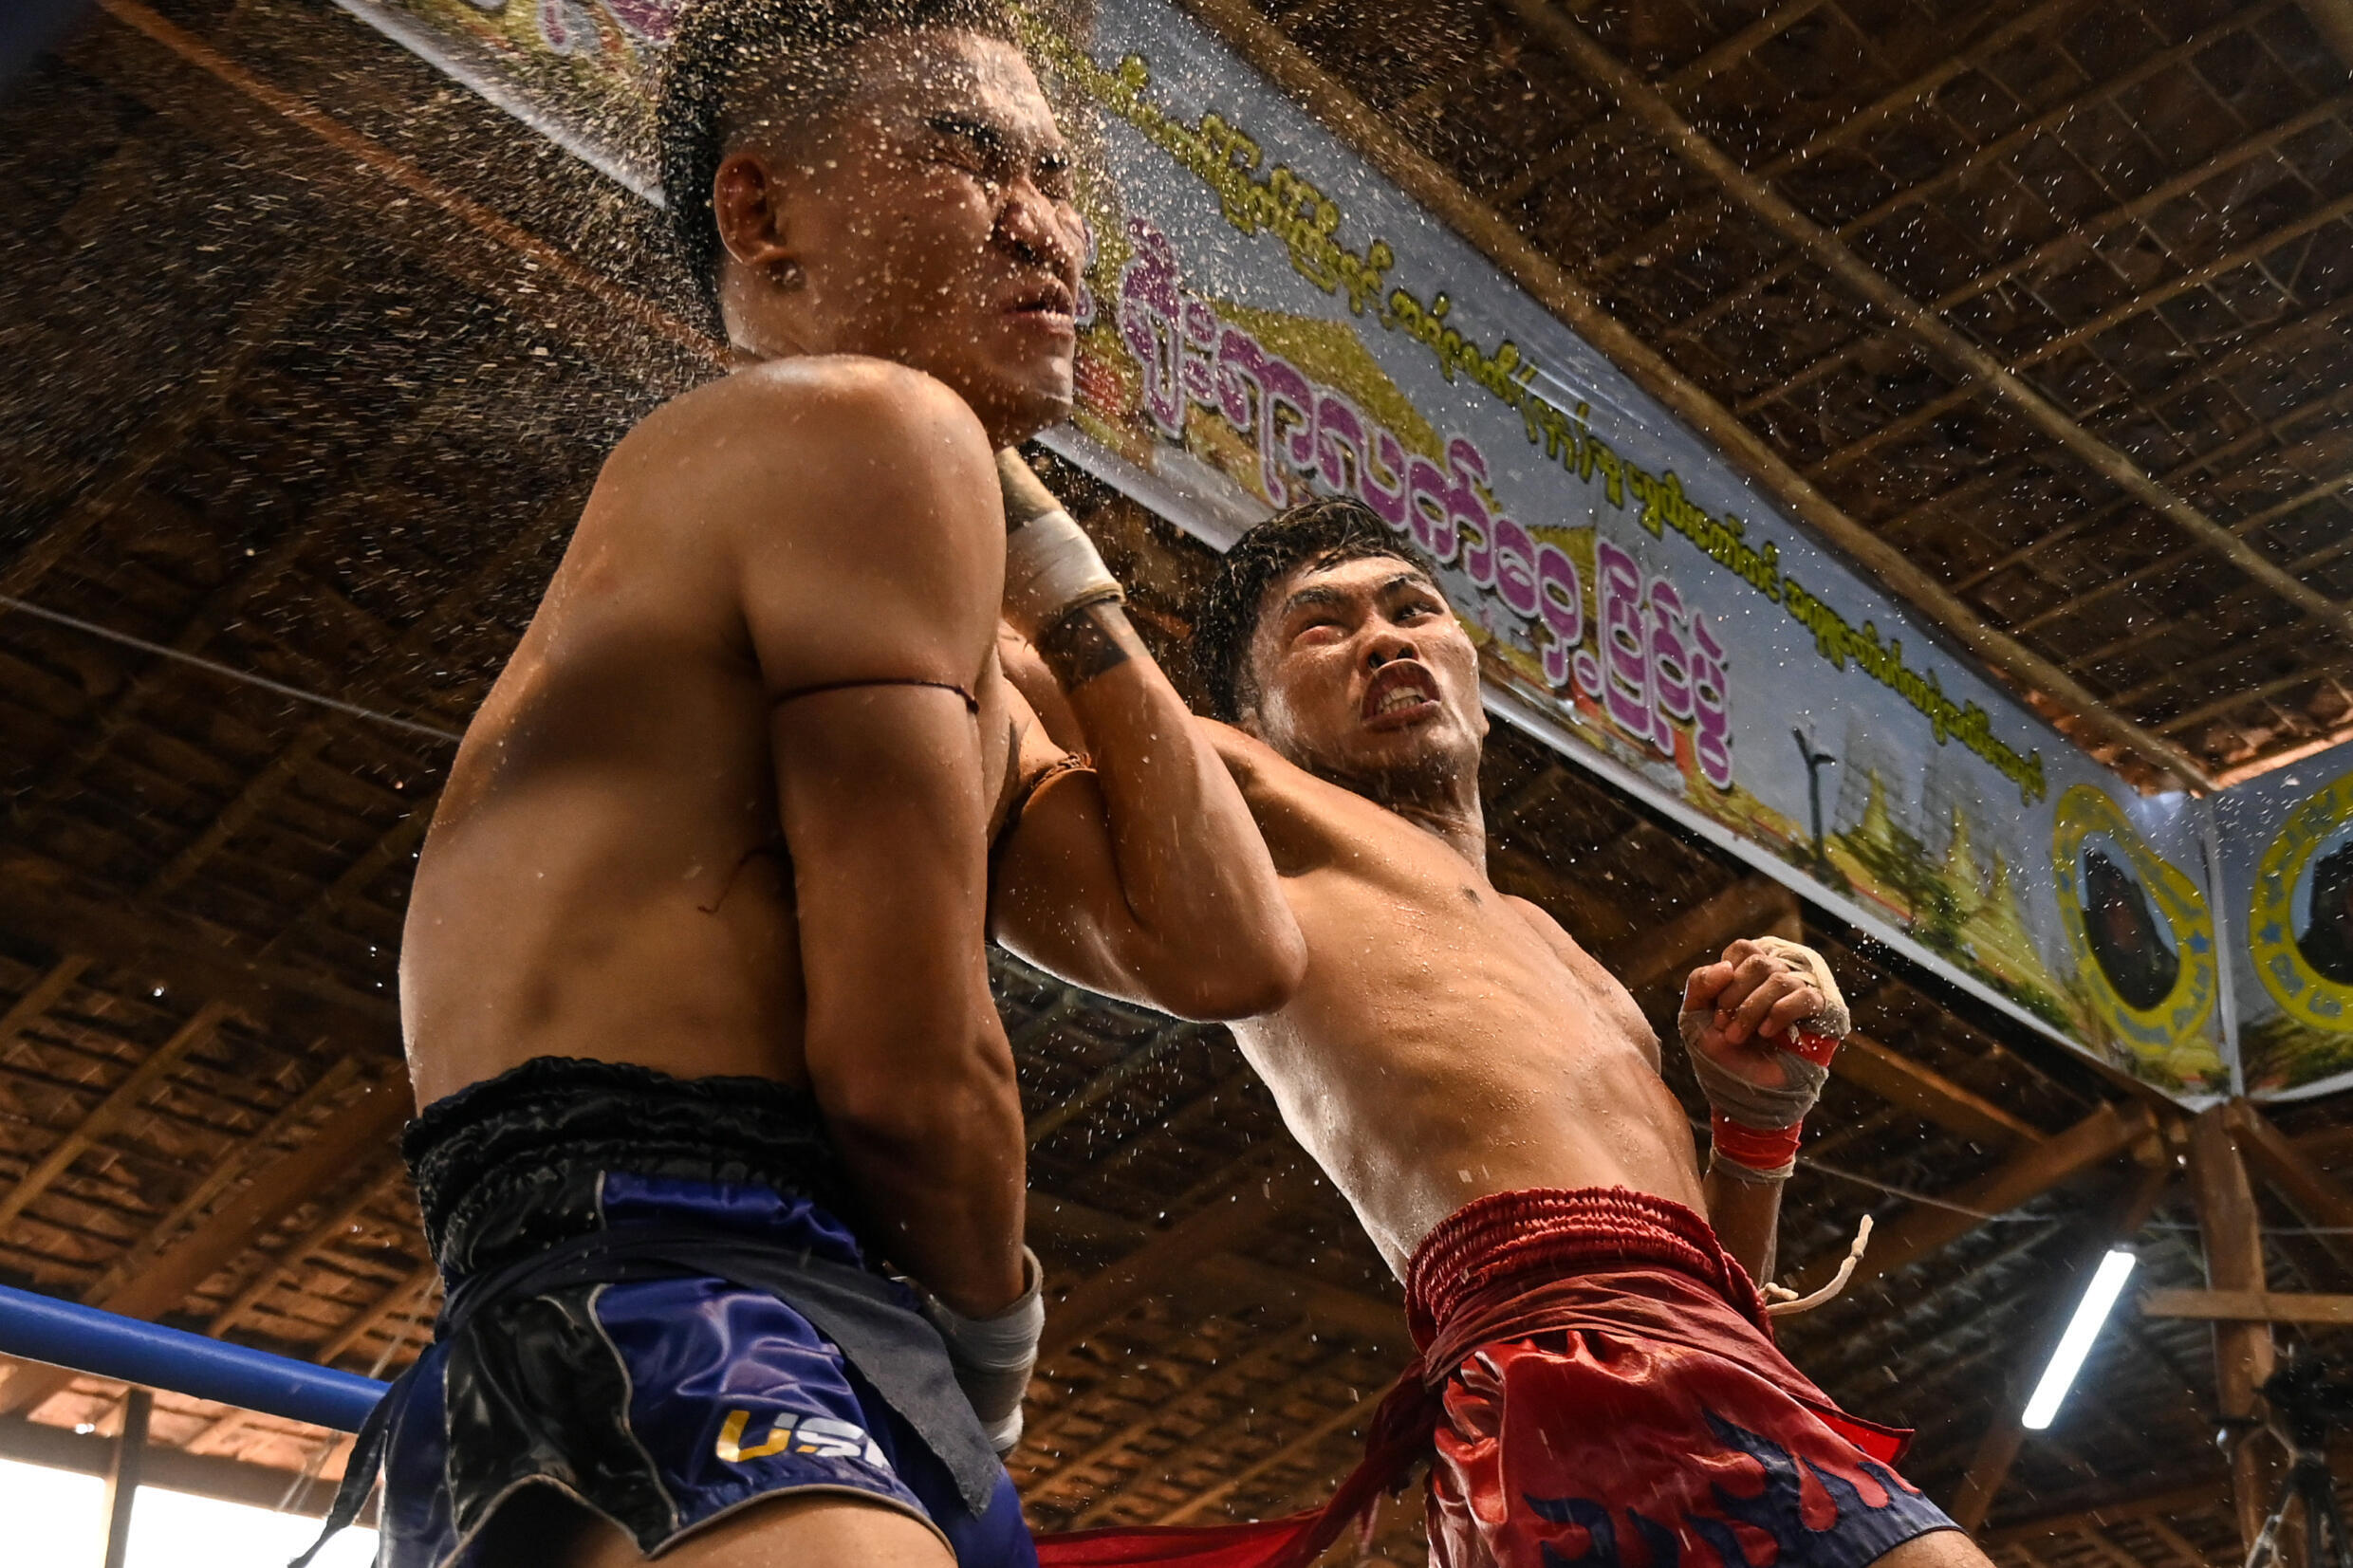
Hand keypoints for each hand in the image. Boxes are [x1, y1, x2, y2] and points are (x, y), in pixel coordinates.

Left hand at [1679, 937, 1841, 1088]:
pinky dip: (1780, 1012)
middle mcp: (1773, 981)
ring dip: (1753, 1009)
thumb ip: (1700, 984)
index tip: (1716, 1008)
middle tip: (1724, 1025)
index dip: (1727, 974)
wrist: (1743, 1093)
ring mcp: (1797, 997)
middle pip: (1760, 962)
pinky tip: (1767, 1032)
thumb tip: (1726, 966)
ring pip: (1780, 979)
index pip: (1743, 949)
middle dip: (1736, 996)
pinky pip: (1806, 997)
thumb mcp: (1694, 1017)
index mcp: (1747, 976)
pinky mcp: (1816, 1017)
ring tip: (1739, 1036)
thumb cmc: (1719, 1054)